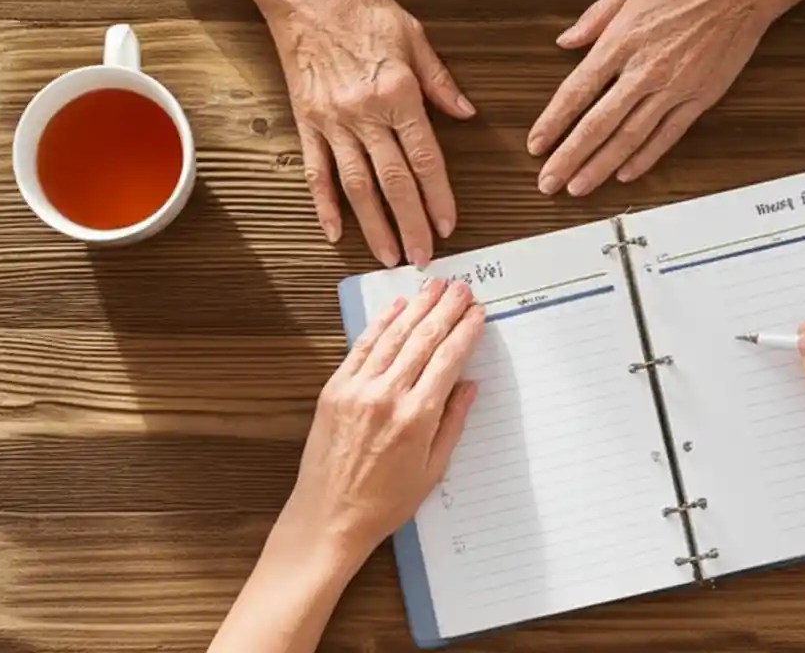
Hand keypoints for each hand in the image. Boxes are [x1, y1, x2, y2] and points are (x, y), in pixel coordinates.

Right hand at [224, 0, 475, 266]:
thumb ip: (439, 81)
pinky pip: (315, 172)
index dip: (438, 197)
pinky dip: (324, 205)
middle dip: (411, 224)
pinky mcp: (306, 122)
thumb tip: (465, 113)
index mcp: (396, 93)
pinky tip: (335, 232)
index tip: (448, 225)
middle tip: (422, 256)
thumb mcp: (413, 35)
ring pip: (356, 186)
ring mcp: (332, 121)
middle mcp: (364, 113)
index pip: (424, 159)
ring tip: (387, 256)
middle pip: (393, 182)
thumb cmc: (358, 6)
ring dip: (374, 226)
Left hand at [286, 278, 484, 573]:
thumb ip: (452, 423)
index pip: (448, 361)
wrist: (328, 517)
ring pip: (393, 336)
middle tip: (461, 289)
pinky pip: (362, 348)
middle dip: (445, 310)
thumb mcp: (432, 470)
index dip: (465, 332)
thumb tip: (469, 386)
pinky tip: (396, 308)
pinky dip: (381, 324)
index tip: (477, 314)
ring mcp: (357, 390)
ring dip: (417, 307)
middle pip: (423, 340)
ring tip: (434, 286)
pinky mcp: (335, 390)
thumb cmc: (383, 503)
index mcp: (416, 418)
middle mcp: (386, 397)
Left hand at [527, 0, 804, 196]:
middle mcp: (644, 69)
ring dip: (601, 166)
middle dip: (569, 157)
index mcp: (622, 41)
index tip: (536, 144)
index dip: (553, 122)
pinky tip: (626, 174)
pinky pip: (668, 135)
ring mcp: (673, 87)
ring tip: (579, 187)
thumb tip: (567, 41)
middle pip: (597, 124)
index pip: (576, 91)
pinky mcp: (700, 97)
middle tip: (549, 181)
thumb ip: (596, 17)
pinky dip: (646, 158)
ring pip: (630, 137)